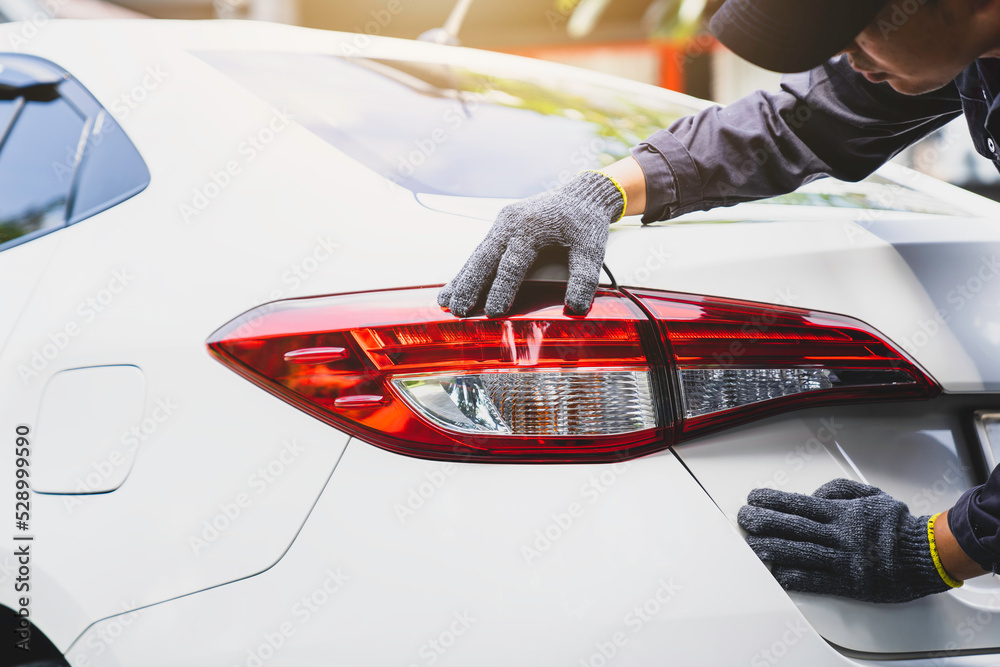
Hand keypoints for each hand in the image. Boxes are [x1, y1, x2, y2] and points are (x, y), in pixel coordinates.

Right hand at [437, 170, 623, 317]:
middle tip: (457, 311)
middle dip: (470, 286)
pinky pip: (481, 250)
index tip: (493, 312)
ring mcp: (502, 223)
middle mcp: (511, 223)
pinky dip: (469, 270)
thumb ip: (584, 279)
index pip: (512, 265)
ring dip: (462, 279)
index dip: (502, 290)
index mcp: (531, 228)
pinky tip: (456, 286)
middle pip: (484, 259)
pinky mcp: (501, 226)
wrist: (582, 194)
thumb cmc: (586, 224)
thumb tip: (576, 307)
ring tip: (445, 302)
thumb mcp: (592, 250)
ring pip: (478, 255)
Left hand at [738, 478, 955, 602]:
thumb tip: (814, 496)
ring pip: (798, 552)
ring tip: (751, 544)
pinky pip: (816, 580)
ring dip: (771, 548)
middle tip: (744, 518)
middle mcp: (838, 535)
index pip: (798, 503)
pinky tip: (776, 574)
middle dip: (763, 521)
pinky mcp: (848, 583)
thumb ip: (839, 490)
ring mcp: (842, 560)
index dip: (772, 500)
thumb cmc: (897, 525)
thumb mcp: (869, 494)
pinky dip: (794, 578)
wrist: (927, 555)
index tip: (753, 497)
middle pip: (792, 527)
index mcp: (842, 513)